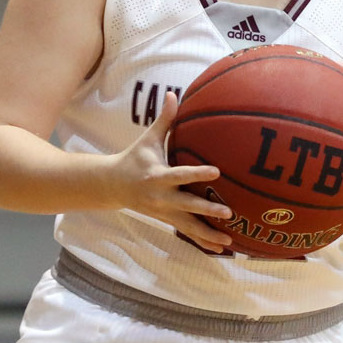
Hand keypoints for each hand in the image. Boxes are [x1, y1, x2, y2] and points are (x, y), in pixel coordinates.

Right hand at [107, 90, 233, 251]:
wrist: (112, 186)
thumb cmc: (135, 158)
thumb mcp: (147, 139)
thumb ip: (165, 120)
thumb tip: (174, 93)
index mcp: (157, 176)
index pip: (179, 175)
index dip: (197, 175)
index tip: (216, 172)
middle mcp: (161, 198)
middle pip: (186, 206)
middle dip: (206, 211)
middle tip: (228, 213)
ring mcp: (164, 212)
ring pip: (188, 226)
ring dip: (208, 235)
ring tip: (229, 242)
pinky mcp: (167, 221)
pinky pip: (187, 233)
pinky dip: (203, 242)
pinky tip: (220, 249)